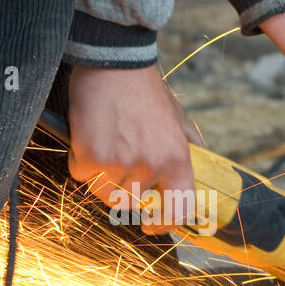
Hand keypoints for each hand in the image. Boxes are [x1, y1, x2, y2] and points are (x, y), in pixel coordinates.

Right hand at [67, 64, 197, 230]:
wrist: (115, 61)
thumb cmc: (144, 90)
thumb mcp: (178, 118)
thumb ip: (190, 148)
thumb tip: (204, 170)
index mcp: (177, 159)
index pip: (178, 211)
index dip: (164, 223)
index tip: (152, 224)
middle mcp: (151, 165)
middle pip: (130, 201)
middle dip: (121, 185)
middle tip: (118, 157)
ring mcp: (120, 163)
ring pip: (103, 190)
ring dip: (99, 172)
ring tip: (105, 138)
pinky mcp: (91, 156)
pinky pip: (81, 173)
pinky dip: (80, 157)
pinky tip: (90, 132)